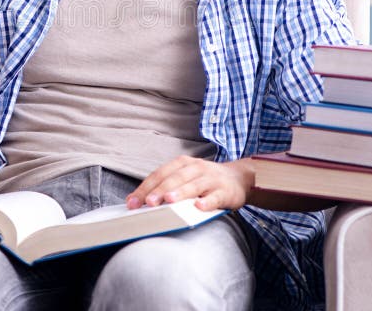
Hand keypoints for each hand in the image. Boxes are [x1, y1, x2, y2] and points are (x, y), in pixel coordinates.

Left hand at [126, 156, 254, 211]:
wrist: (238, 179)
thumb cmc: (205, 181)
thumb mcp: (185, 178)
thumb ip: (166, 187)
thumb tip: (139, 201)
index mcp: (182, 164)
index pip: (160, 174)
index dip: (145, 188)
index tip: (132, 202)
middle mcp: (196, 168)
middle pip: (175, 179)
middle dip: (160, 190)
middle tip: (147, 203)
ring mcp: (211, 178)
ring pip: (193, 185)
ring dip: (181, 193)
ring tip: (169, 201)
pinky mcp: (225, 191)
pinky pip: (215, 196)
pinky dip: (207, 201)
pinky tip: (199, 206)